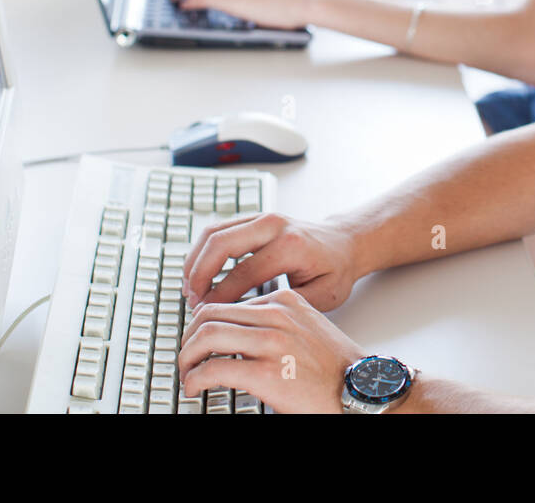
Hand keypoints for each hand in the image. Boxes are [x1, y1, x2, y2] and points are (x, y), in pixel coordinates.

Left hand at [177, 288, 365, 413]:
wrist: (362, 389)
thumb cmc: (336, 366)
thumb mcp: (307, 328)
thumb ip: (276, 323)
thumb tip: (239, 333)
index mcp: (284, 302)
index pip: (227, 303)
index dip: (203, 323)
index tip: (198, 341)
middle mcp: (276, 316)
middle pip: (209, 314)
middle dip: (189, 337)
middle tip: (186, 357)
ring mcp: (271, 343)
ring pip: (205, 337)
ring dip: (186, 357)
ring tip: (187, 374)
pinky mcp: (266, 373)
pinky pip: (213, 370)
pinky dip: (195, 379)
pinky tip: (195, 388)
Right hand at [182, 212, 360, 312]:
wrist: (345, 243)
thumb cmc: (335, 271)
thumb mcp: (321, 296)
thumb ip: (285, 305)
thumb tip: (247, 317)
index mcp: (291, 246)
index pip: (243, 272)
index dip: (220, 297)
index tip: (207, 316)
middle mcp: (274, 225)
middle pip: (221, 243)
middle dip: (199, 274)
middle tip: (192, 301)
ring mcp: (263, 217)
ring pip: (214, 231)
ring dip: (195, 260)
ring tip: (189, 288)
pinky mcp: (255, 217)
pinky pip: (219, 228)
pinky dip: (202, 250)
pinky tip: (198, 273)